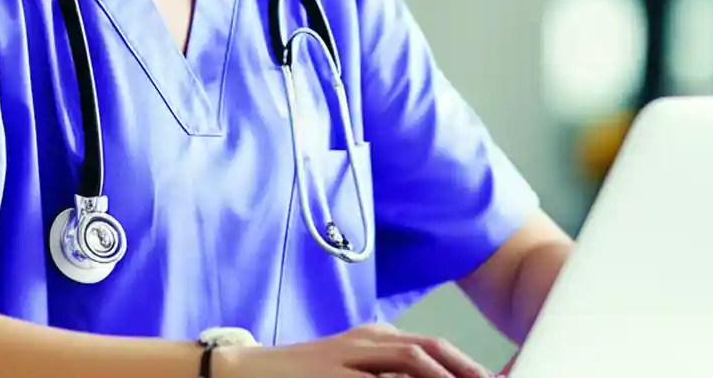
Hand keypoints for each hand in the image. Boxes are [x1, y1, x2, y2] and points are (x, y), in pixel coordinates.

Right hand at [215, 323, 497, 377]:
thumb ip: (387, 375)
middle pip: (430, 350)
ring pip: (413, 358)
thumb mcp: (350, 371)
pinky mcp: (335, 372)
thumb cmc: (302, 377)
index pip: (433, 349)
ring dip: (446, 373)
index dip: (466, 365)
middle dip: (466, 368)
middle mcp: (368, 341)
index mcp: (376, 339)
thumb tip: (431, 377)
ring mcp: (351, 355)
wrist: (246, 372)